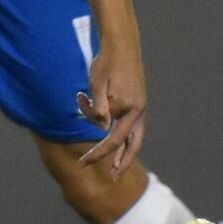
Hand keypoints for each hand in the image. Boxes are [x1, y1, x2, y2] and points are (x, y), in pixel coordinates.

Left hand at [74, 44, 145, 176]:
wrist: (121, 45)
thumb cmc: (105, 62)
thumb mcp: (97, 82)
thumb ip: (99, 106)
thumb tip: (100, 126)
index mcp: (128, 107)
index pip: (111, 138)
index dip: (97, 152)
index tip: (82, 162)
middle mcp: (138, 110)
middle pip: (131, 144)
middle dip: (120, 162)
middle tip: (112, 178)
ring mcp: (140, 107)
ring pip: (135, 138)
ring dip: (126, 154)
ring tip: (117, 168)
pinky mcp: (137, 103)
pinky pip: (131, 127)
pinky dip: (124, 138)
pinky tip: (118, 145)